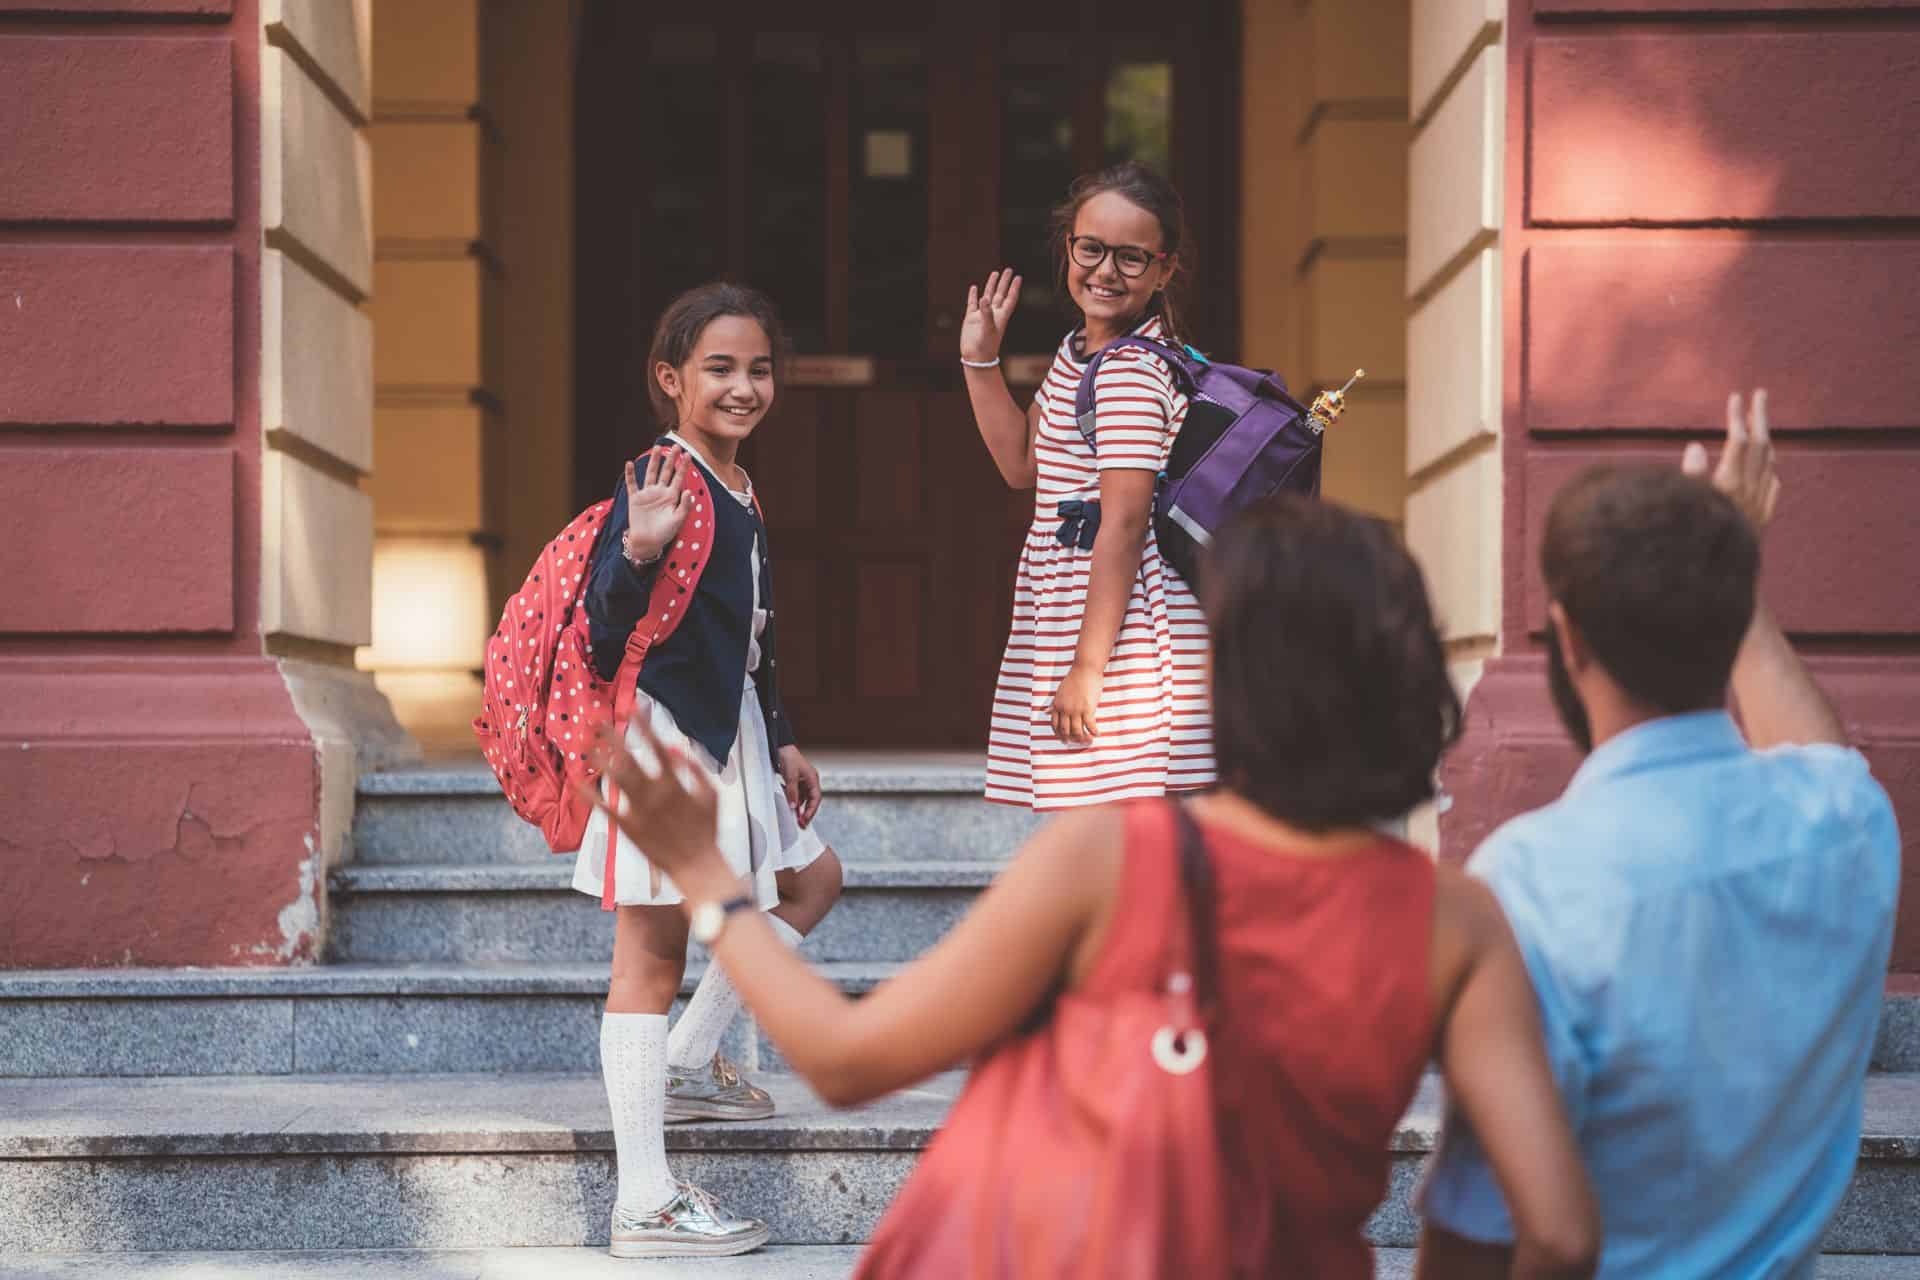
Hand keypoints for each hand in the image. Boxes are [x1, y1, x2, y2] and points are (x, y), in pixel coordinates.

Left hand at [581, 715, 723, 879]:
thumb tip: (676, 748)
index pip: (656, 746)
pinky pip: (605, 808)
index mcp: (674, 782)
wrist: (696, 866)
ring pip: (614, 779)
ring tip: (583, 744)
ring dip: (598, 759)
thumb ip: (694, 769)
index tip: (632, 708)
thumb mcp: (710, 794)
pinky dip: (591, 794)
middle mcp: (654, 793)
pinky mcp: (628, 828)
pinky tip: (578, 781)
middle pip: (628, 758)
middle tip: (595, 720)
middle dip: (611, 736)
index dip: (643, 725)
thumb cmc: (706, 830)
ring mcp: (639, 810)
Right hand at [624, 448, 695, 560]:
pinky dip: (630, 474)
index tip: (688, 454)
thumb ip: (685, 506)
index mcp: (672, 496)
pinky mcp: (635, 499)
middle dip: (670, 459)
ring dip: (654, 461)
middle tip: (675, 446)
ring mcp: (647, 494)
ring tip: (658, 448)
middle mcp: (660, 492)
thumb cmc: (664, 533)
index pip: (679, 477)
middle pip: (666, 471)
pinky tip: (629, 463)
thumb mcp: (678, 520)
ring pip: (651, 474)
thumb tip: (689, 491)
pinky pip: (632, 484)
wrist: (648, 542)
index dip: (683, 466)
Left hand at [776, 745, 822, 826]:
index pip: (816, 798)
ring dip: (800, 809)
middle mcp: (810, 781)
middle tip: (801, 824)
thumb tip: (793, 807)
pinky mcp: (796, 782)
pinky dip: (794, 802)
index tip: (804, 820)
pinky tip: (789, 807)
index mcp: (813, 779)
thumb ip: (792, 792)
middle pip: (812, 801)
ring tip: (795, 819)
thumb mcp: (790, 776)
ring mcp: (803, 782)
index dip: (811, 811)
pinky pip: (797, 795)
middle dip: (807, 813)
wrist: (780, 747)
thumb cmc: (788, 758)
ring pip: (804, 799)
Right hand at [961, 269, 1021, 362]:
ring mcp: (982, 315)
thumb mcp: (988, 329)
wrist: (976, 358)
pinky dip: (973, 295)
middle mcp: (993, 314)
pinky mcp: (971, 318)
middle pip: (1000, 294)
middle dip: (1004, 282)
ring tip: (994, 274)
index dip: (1014, 288)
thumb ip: (987, 313)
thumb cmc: (986, 346)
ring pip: (988, 296)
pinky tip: (974, 288)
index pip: (1010, 298)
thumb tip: (984, 298)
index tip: (1018, 277)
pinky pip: (972, 303)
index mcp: (1001, 316)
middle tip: (1008, 270)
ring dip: (991, 285)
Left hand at [1051, 665, 1101, 745]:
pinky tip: (1097, 734)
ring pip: (1077, 731)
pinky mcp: (1088, 708)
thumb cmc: (1074, 678)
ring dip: (1083, 739)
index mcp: (1057, 705)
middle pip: (1066, 731)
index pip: (1054, 725)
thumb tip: (1045, 712)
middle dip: (1071, 740)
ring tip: (1089, 741)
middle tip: (1078, 743)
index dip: (1059, 735)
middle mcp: (1065, 709)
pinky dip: (1094, 732)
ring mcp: (1076, 710)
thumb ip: (1053, 703)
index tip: (1065, 740)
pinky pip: (1090, 725)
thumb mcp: (1059, 692)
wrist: (1085, 669)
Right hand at [1684, 389, 1779, 529]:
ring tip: (1762, 424)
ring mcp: (1760, 504)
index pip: (1739, 441)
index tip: (1735, 397)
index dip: (1737, 417)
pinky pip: (1773, 484)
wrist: (1722, 580)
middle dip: (1760, 416)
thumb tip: (1696, 446)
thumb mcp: (1685, 504)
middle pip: (1761, 445)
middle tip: (1759, 394)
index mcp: (1729, 484)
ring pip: (1770, 462)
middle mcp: (1750, 491)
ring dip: (1767, 438)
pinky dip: (1771, 467)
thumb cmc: (1693, 539)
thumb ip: (1692, 474)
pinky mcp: (1763, 517)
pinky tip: (1769, 465)